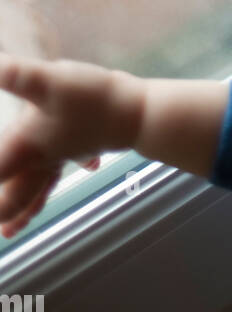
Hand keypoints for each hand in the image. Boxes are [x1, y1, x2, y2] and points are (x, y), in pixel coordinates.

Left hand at [0, 56, 139, 238]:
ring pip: (41, 187)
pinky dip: (66, 174)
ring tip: (14, 229)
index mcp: (27, 149)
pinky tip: (87, 167)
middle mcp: (43, 157)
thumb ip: (17, 76)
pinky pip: (68, 167)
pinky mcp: (85, 142)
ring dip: (28, 206)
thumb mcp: (49, 82)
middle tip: (0, 234)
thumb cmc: (94, 101)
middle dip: (3, 211)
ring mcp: (66, 153)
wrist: (138, 111)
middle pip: (17, 194)